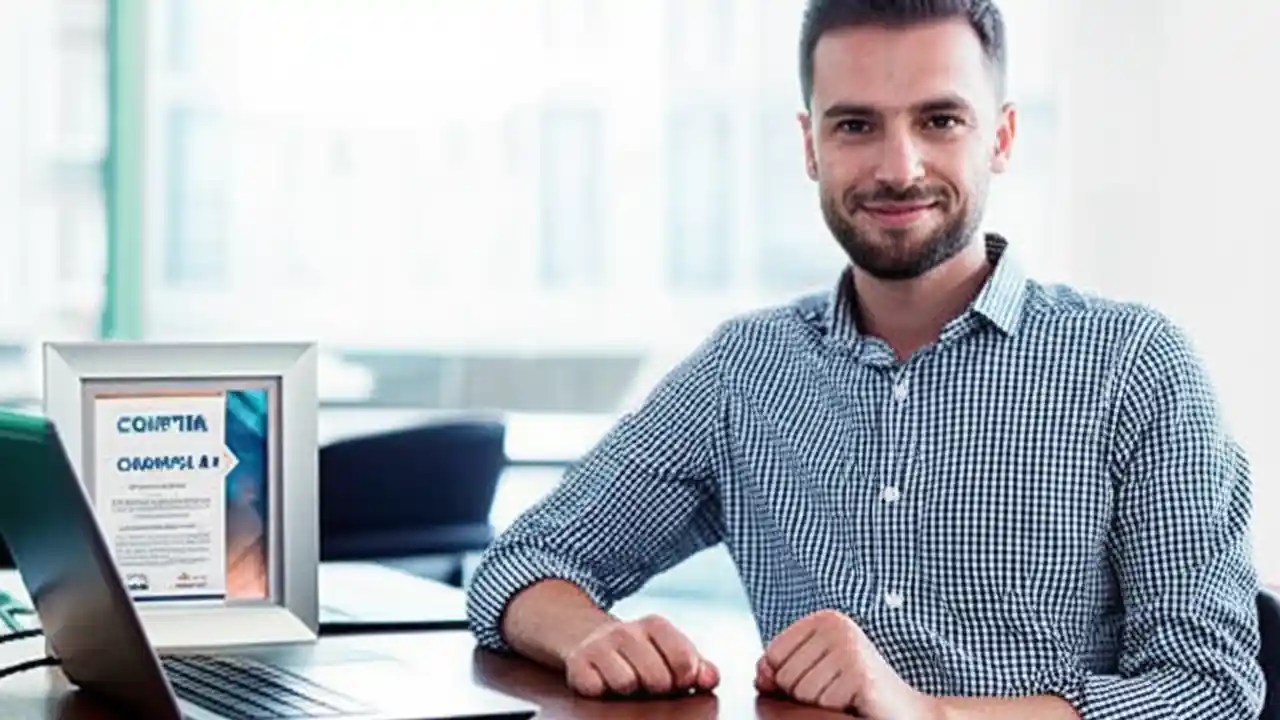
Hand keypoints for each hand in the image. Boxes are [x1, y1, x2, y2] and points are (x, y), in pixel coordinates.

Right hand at [563, 614, 719, 697]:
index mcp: (655, 624)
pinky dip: (601, 691)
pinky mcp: (578, 662)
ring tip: (626, 682)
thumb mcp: (670, 653)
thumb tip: (711, 679)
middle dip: (657, 688)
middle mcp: (626, 630)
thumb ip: (698, 666)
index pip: (683, 660)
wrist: (591, 641)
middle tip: (648, 682)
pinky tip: (603, 681)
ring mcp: (600, 645)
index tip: (677, 680)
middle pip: (657, 678)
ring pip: (626, 683)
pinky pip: (596, 688)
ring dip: (628, 690)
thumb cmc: (640, 654)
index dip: (685, 679)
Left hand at [756, 609, 940, 719]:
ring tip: (844, 694)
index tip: (820, 675)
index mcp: (823, 619)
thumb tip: (761, 673)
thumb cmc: (852, 690)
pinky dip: (836, 709)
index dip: (787, 677)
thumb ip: (778, 670)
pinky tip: (854, 701)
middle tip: (835, 687)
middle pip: (784, 674)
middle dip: (804, 692)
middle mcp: (837, 626)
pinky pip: (823, 702)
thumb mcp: (811, 672)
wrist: (904, 709)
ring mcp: (850, 648)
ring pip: (801, 691)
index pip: (772, 654)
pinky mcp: (860, 673)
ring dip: (820, 703)